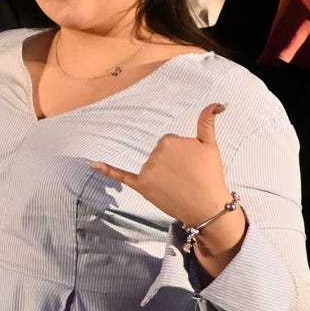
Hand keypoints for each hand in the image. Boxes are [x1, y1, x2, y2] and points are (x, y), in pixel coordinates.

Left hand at [89, 102, 232, 228]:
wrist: (207, 207)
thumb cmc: (210, 175)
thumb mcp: (210, 146)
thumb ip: (207, 122)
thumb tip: (216, 103)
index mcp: (169, 140)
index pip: (169, 143)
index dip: (181, 155)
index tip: (191, 165)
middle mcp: (155, 153)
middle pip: (159, 154)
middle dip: (171, 164)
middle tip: (186, 177)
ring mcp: (147, 171)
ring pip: (151, 167)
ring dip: (161, 175)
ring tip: (178, 186)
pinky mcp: (142, 186)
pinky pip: (122, 176)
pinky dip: (107, 170)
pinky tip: (92, 164)